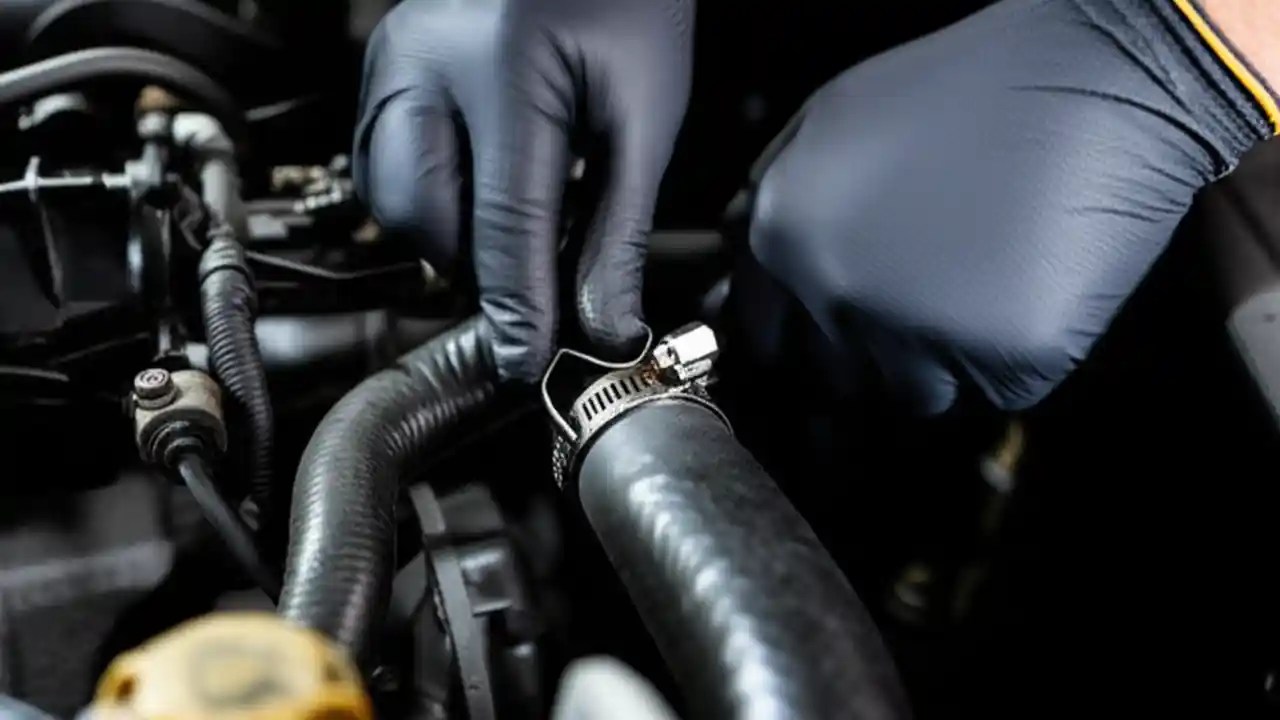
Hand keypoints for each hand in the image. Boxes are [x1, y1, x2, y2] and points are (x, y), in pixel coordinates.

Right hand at [354, 0, 693, 381]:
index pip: (504, 223)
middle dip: (479, 266)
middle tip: (538, 283)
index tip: (530, 363)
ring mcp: (393, 58)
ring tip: (517, 228)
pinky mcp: (384, 65)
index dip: (519, 306)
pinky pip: (387, 162)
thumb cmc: (629, 3)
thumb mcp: (645, 113)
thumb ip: (618, 226)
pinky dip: (432, 197)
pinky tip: (485, 188)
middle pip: (428, 218)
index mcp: (504, 66)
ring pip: (395, 198)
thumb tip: (603, 325)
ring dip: (451, 235)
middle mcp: (426, 59)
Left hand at [742, 0, 1273, 413]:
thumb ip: (766, 213)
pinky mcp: (1004, 358)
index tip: (844, 323)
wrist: (1092, 74)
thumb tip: (723, 303)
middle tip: (932, 282)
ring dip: (945, 359)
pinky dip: (1013, 355)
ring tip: (982, 276)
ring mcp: (918, 332)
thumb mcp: (828, 126)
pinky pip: (995, 391)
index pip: (767, 339)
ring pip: (914, 397)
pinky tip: (1027, 285)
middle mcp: (834, 294)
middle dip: (876, 347)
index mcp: (782, 237)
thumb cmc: (961, 92)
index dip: (808, 335)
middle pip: (838, 377)